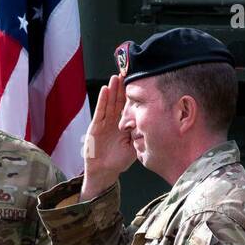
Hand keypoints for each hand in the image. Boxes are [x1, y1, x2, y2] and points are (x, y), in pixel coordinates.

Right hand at [80, 74, 135, 197]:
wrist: (104, 172)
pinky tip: (106, 90)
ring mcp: (105, 123)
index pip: (129, 107)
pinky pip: (100, 111)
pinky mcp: (96, 126)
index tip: (140, 82)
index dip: (133, 96)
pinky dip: (103, 101)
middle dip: (123, 87)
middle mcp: (114, 121)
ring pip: (110, 103)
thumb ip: (139, 135)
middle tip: (128, 72)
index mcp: (124, 125)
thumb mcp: (134, 147)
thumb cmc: (119, 161)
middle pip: (119, 101)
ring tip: (116, 76)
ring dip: (113, 90)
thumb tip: (148, 124)